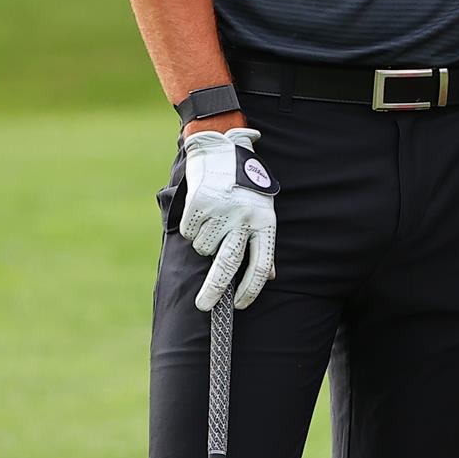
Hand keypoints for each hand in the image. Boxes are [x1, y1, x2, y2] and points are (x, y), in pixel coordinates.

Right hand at [178, 126, 277, 310]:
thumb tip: (269, 277)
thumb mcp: (262, 212)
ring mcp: (221, 210)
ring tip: (212, 219)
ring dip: (203, 241)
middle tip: (203, 306)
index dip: (250, 289)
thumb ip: (262, 244)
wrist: (222, 150)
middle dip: (214, 290)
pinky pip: (189, 231)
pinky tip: (201, 209)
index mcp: (265, 222)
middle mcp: (245, 217)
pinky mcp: (200, 203)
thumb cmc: (245, 188)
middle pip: (228, 264)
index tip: (239, 305)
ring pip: (204, 247)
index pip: (261, 264)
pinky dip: (191, 227)